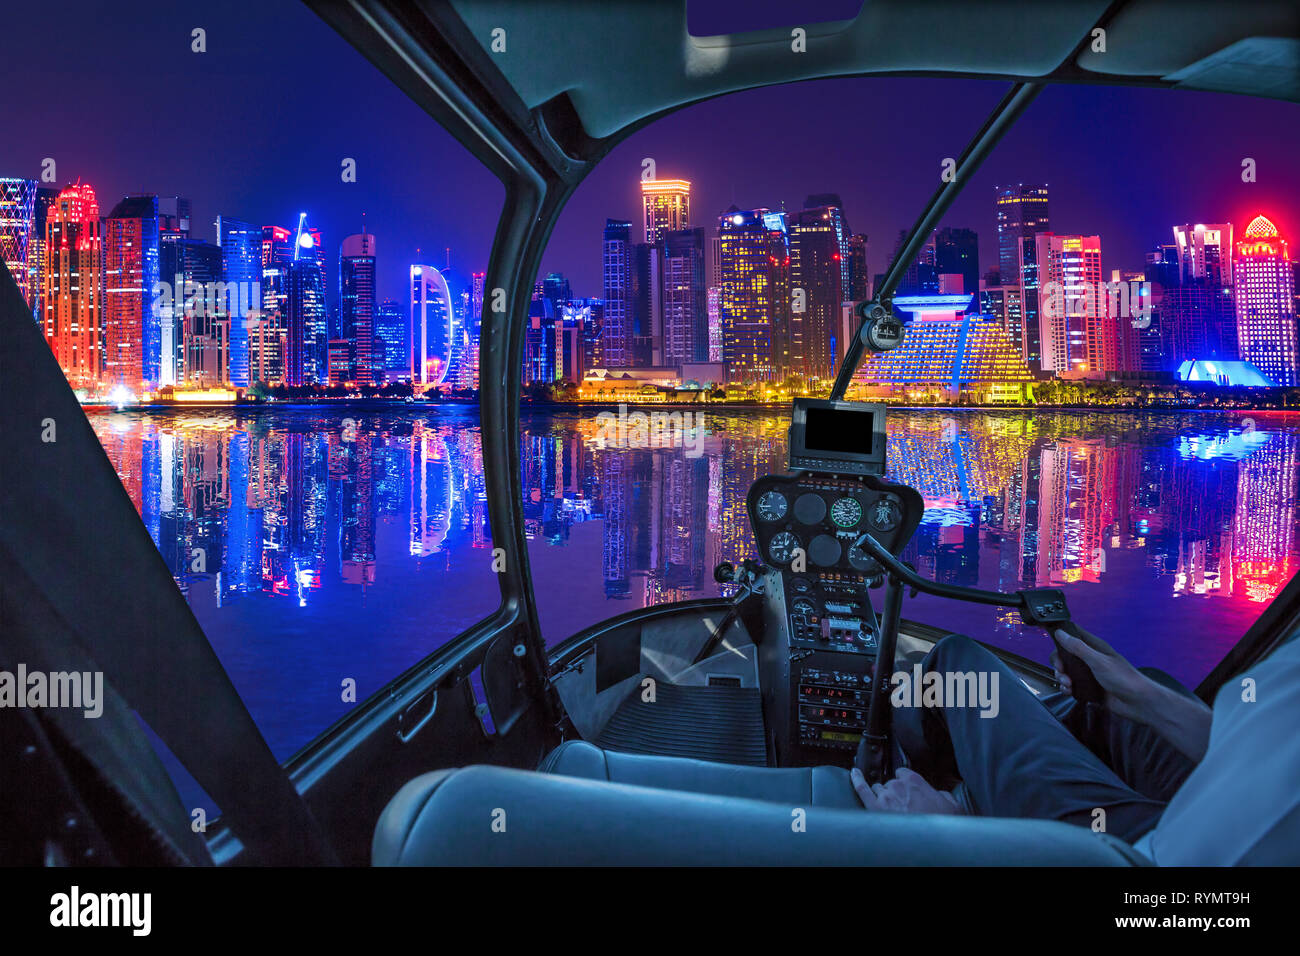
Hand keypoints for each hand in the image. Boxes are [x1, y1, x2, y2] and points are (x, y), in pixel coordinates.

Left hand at [851, 767, 964, 814]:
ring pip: (878, 789)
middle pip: (890, 782)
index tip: (906, 787)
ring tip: (890, 808)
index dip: (904, 781)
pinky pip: (861, 789)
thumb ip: (942, 794)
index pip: (903, 772)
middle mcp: (898, 786)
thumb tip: (938, 793)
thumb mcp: (952, 805)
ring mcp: (884, 796)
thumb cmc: (940, 825)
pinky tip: (854, 774)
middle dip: (894, 792)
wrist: (931, 842)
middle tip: (902, 805)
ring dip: (882, 795)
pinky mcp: (873, 808)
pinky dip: (856, 780)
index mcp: (915, 781)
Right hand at [1054, 625, 1211, 759]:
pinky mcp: (1089, 688)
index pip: (1073, 634)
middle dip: (1059, 664)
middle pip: (1065, 655)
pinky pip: (1071, 686)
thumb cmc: (1124, 679)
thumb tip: (1060, 633)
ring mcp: (1089, 674)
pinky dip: (1067, 689)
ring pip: (1066, 671)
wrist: (1139, 703)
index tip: (1052, 642)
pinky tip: (1070, 692)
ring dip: (1062, 678)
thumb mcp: (1098, 661)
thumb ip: (1078, 647)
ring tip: (1068, 685)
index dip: (1060, 635)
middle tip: (1062, 671)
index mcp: (1094, 647)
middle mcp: (1090, 659)